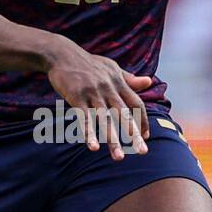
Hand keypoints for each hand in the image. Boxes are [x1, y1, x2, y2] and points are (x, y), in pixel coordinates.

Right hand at [43, 37, 151, 159]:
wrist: (61, 54)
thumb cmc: (88, 63)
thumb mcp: (111, 67)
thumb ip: (130, 78)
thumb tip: (150, 82)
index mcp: (118, 83)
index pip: (136, 104)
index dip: (143, 120)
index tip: (146, 137)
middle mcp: (108, 89)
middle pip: (124, 114)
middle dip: (133, 134)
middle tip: (142, 152)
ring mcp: (92, 93)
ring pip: (105, 119)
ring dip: (112, 139)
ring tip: (118, 157)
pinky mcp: (76, 97)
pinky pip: (84, 118)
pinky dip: (89, 132)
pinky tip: (93, 147)